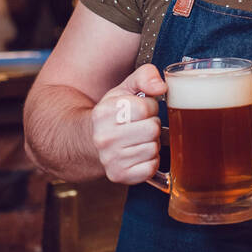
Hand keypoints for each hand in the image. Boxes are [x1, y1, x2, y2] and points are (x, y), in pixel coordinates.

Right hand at [90, 63, 165, 183]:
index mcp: (103, 112)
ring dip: (151, 143)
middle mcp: (103, 137)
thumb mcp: (125, 88)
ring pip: (153, 148)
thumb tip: (161, 86)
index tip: (141, 110)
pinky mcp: (119, 176)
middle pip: (152, 129)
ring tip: (138, 139)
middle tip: (140, 126)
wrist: (90, 141)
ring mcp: (110, 159)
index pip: (146, 108)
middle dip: (152, 125)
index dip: (150, 107)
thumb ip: (145, 76)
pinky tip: (137, 153)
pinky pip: (151, 167)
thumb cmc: (114, 114)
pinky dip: (150, 160)